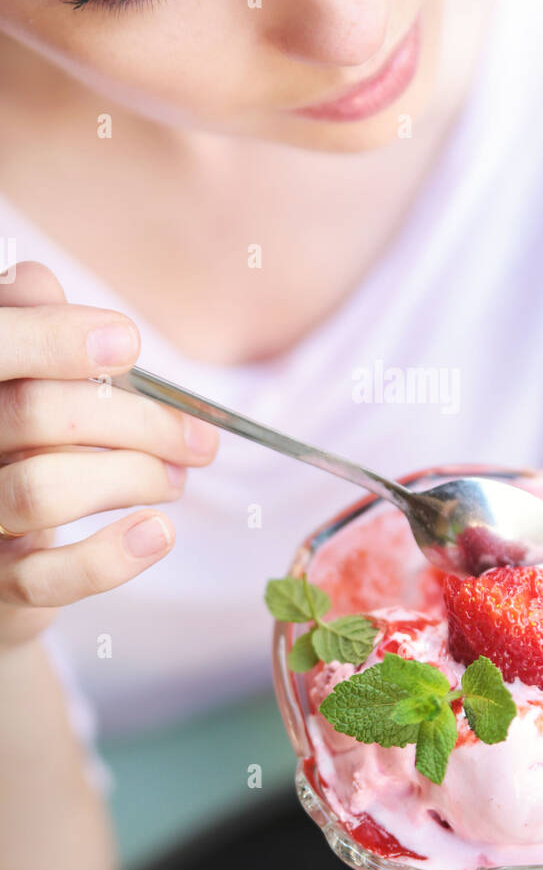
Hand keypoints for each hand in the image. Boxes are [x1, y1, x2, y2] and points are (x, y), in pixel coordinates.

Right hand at [0, 261, 218, 649]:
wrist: (0, 553)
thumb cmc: (22, 444)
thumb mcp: (27, 376)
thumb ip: (33, 327)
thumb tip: (50, 290)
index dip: (56, 339)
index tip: (128, 342)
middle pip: (35, 416)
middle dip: (135, 420)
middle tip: (196, 438)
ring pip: (43, 491)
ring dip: (133, 478)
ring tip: (177, 478)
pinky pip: (47, 578)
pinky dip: (112, 556)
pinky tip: (159, 534)